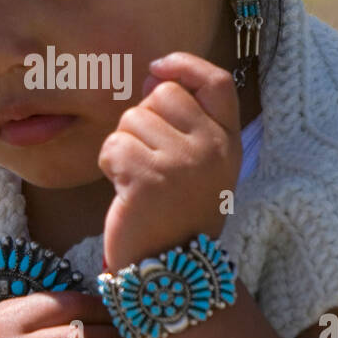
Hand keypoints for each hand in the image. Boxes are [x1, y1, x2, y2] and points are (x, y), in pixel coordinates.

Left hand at [97, 51, 241, 271]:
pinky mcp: (149, 179)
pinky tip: (123, 190)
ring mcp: (183, 164)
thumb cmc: (174, 214)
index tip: (158, 68)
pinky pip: (114, 145)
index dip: (185, 65)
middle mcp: (213, 149)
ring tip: (136, 180)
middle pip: (163, 94)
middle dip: (142, 119)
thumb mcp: (198, 166)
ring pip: (132, 119)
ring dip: (123, 145)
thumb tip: (154, 75)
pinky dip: (108, 164)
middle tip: (145, 159)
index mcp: (228, 143)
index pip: (217, 83)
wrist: (169, 272)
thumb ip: (184, 121)